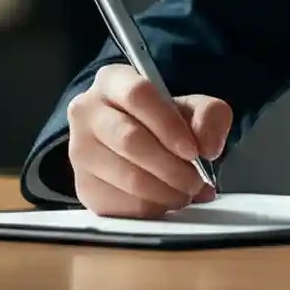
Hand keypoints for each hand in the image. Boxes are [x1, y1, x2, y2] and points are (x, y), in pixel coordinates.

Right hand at [67, 63, 232, 218]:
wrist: (134, 141)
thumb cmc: (161, 119)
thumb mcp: (193, 106)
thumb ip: (209, 116)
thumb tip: (208, 147)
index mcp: (113, 81)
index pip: (138, 95)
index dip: (168, 125)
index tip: (193, 151)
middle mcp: (87, 112)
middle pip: (130, 140)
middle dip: (171, 167)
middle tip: (196, 181)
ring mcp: (79, 151)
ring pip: (126, 177)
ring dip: (165, 192)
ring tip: (187, 193)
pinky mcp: (83, 186)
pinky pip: (120, 204)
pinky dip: (150, 208)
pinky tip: (165, 202)